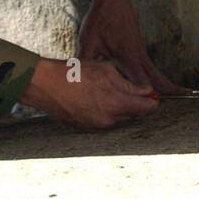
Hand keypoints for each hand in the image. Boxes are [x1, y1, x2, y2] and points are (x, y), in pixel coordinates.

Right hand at [20, 57, 157, 129]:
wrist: (45, 84)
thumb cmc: (75, 72)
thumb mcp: (106, 70)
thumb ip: (129, 83)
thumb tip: (146, 90)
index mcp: (116, 104)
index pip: (146, 109)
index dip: (152, 102)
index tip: (153, 96)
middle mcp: (108, 120)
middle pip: (133, 115)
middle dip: (135, 103)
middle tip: (133, 90)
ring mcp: (96, 126)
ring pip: (118, 118)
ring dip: (120, 107)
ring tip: (109, 90)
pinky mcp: (85, 127)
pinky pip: (104, 120)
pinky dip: (106, 111)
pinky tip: (97, 97)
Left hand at [77, 0, 187, 95]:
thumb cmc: (100, 18)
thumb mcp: (88, 40)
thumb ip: (85, 61)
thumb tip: (77, 79)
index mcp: (127, 55)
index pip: (141, 80)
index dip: (148, 95)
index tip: (156, 108)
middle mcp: (138, 54)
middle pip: (157, 76)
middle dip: (169, 89)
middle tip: (185, 100)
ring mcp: (140, 50)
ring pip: (155, 71)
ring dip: (164, 84)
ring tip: (175, 97)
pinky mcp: (138, 47)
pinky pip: (149, 66)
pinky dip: (155, 76)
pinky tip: (155, 84)